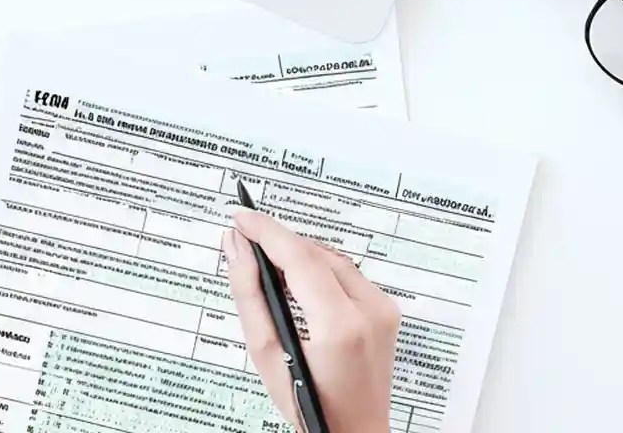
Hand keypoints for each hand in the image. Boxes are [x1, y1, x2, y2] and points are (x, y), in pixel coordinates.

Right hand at [225, 210, 399, 432]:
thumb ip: (249, 295)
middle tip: (244, 238)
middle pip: (316, 254)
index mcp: (340, 326)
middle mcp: (370, 311)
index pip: (299, 257)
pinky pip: (348, 274)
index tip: (240, 218)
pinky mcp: (386, 310)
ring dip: (298, 254)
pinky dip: (318, 269)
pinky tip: (296, 279)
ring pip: (333, 259)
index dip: (266, 231)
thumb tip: (236, 248)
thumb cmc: (309, 404)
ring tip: (265, 260)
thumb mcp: (266, 355)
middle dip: (278, 241)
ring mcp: (383, 309)